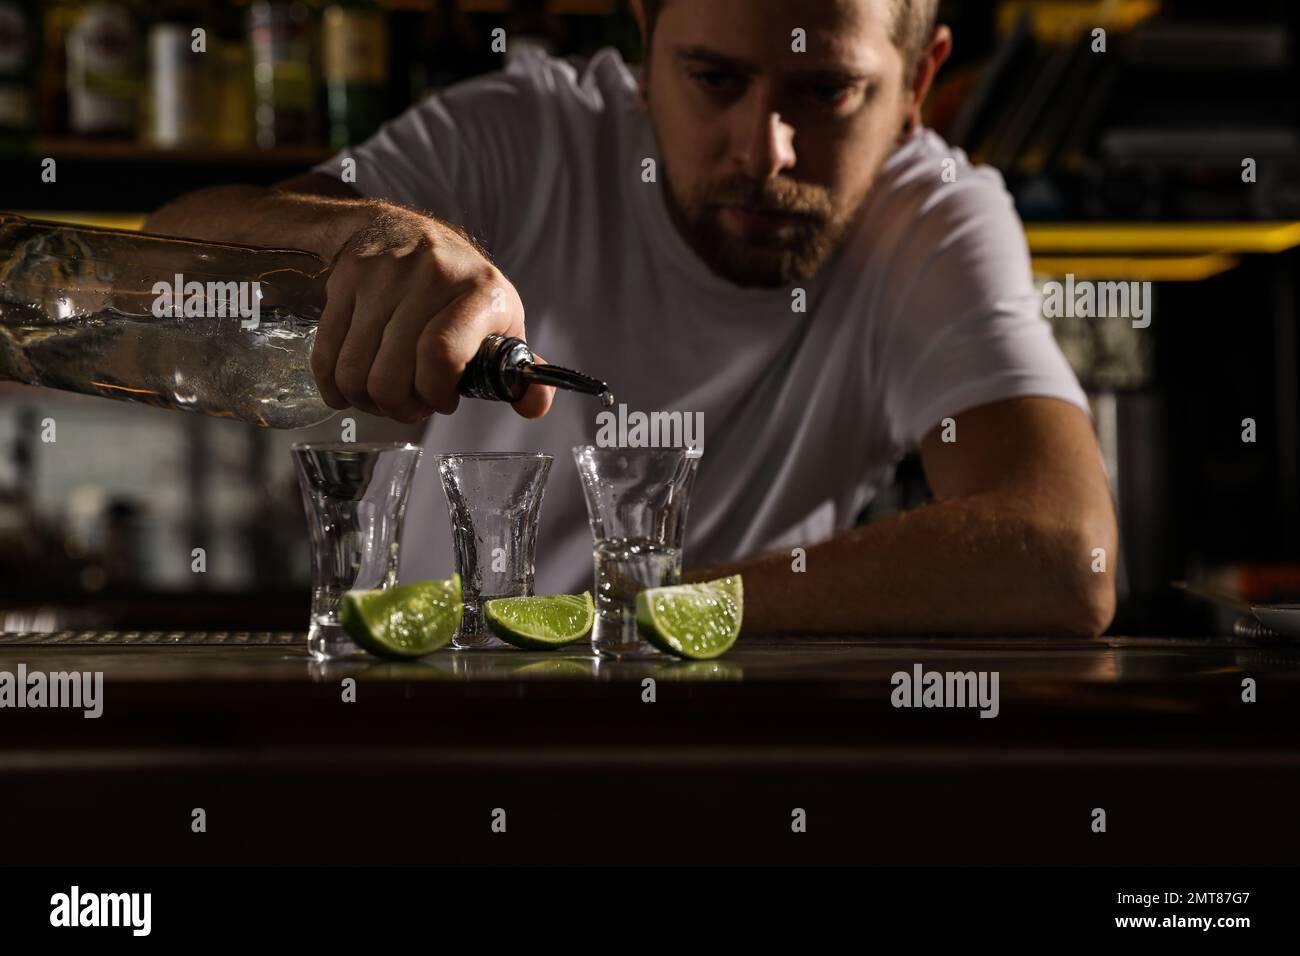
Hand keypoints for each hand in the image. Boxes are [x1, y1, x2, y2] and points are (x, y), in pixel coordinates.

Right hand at [310, 203, 553, 422]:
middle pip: (391, 375)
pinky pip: (326, 355)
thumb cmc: (461, 288)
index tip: (442, 402)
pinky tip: (352, 390)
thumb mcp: (502, 321)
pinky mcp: (345, 280)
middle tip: (410, 405)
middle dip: (399, 407)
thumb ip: (520, 371)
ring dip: (367, 401)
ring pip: (354, 371)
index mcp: (480, 292)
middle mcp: (430, 277)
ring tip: (385, 395)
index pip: (441, 355)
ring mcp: (382, 276)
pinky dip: (335, 387)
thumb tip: (534, 405)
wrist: (405, 230)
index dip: (435, 393)